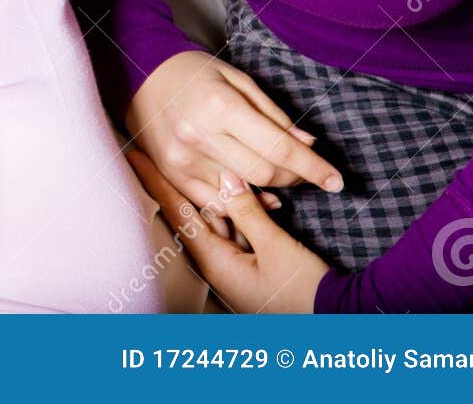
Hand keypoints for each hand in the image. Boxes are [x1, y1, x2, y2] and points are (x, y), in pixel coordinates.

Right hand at [125, 50, 342, 211]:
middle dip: (294, 176)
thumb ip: (273, 115)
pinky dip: (240, 204)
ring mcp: (182, 159)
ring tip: (280, 178)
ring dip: (271, 190)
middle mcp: (199, 136)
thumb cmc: (194, 72)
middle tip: (305, 170)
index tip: (336, 180)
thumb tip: (307, 145)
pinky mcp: (172, 174)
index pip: (279, 147)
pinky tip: (255, 195)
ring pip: (243, 192)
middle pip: (264, 173)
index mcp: (219, 106)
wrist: (140, 74)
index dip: (313, 167)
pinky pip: (214, 203)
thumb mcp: (238, 80)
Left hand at [129, 153, 329, 312]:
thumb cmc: (305, 292)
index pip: (175, 212)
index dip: (155, 181)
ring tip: (203, 164)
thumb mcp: (277, 248)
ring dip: (215, 197)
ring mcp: (229, 269)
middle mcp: (214, 266)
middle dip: (180, 183)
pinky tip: (243, 194)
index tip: (135, 156)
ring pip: (213, 222)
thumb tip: (225, 177)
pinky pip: (232, 235)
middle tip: (163, 150)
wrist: (336, 323)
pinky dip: (236, 215)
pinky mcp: (246, 270)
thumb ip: (247, 211)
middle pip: (189, 215)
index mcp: (213, 261)